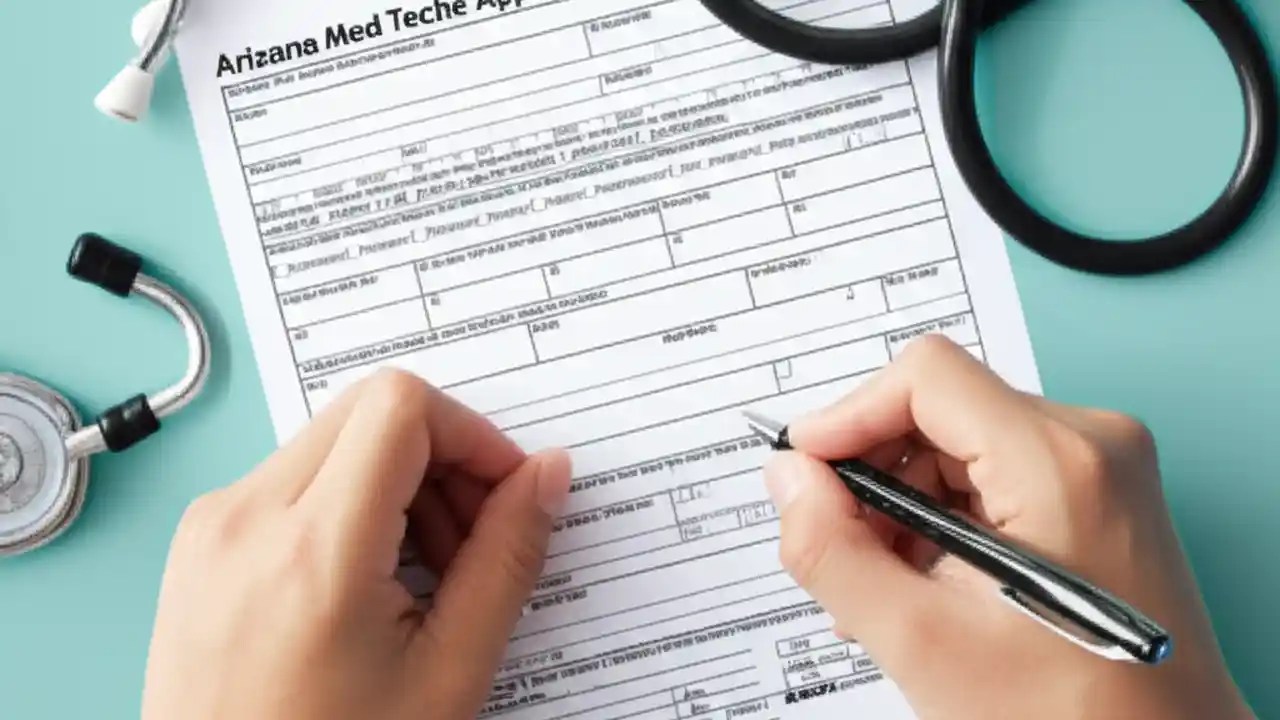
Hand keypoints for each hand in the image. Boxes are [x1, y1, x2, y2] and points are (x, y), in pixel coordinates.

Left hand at [141, 369, 570, 719]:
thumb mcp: (446, 673)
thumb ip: (506, 560)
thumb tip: (546, 474)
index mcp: (312, 548)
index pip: (401, 407)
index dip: (472, 434)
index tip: (503, 490)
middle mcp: (246, 517)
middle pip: (369, 412)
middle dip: (442, 458)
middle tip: (472, 540)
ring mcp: (212, 526)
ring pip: (333, 439)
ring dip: (399, 482)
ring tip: (425, 574)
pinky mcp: (200, 541)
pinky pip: (292, 478)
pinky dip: (350, 504)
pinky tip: (372, 580)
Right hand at [763, 336, 1252, 719]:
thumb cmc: (1074, 719)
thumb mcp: (922, 641)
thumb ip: (834, 551)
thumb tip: (790, 479)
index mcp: (1060, 463)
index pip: (925, 376)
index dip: (849, 416)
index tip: (806, 467)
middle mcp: (1092, 446)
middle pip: (938, 412)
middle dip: (874, 478)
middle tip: (843, 550)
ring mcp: (1101, 469)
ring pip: (958, 447)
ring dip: (902, 508)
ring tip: (885, 587)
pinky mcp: (1096, 496)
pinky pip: (992, 477)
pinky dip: (942, 521)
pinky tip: (924, 585)